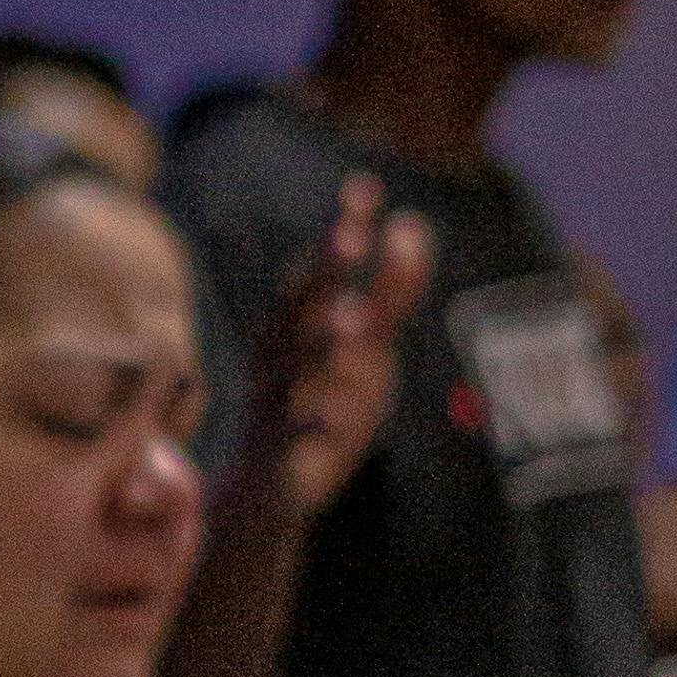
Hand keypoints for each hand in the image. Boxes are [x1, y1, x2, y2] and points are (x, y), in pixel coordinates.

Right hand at [242, 174, 437, 523]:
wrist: (264, 489)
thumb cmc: (321, 399)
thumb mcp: (363, 343)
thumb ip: (391, 289)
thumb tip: (413, 223)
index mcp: (298, 321)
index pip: (324, 265)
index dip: (346, 227)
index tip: (368, 187)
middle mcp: (286, 352)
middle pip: (311, 303)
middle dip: (331, 269)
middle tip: (355, 233)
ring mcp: (284, 401)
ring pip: (309, 367)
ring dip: (331, 341)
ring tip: (353, 318)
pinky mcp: (288, 453)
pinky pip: (301, 436)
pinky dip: (315, 425)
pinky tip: (334, 417)